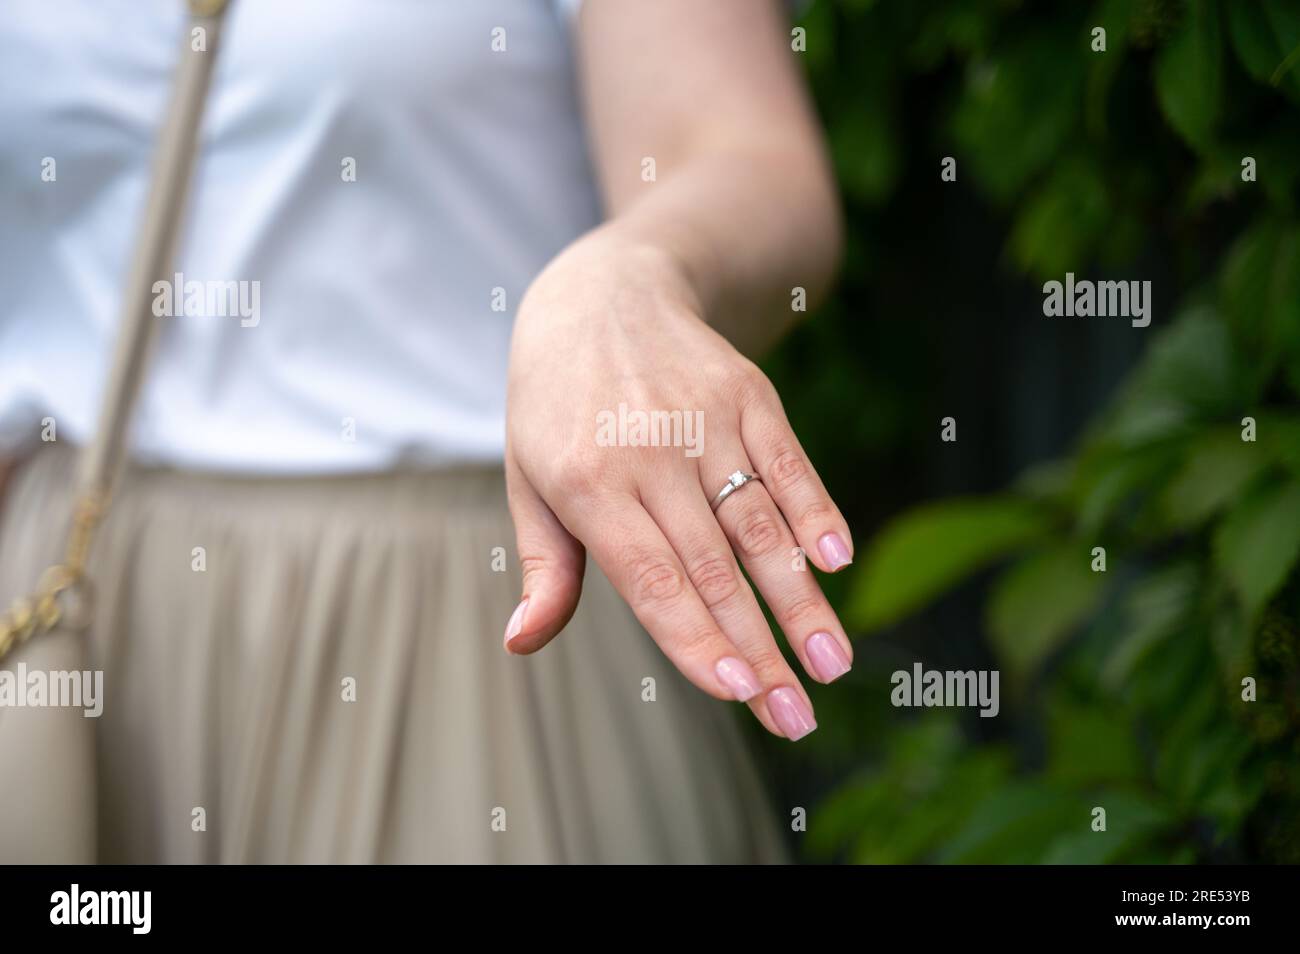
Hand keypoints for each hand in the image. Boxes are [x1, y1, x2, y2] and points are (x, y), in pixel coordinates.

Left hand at [504, 231, 853, 739]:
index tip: (740, 694)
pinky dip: (816, 509)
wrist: (602, 297)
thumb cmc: (556, 409)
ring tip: (835, 662)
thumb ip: (544, 567)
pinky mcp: (747, 395)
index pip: (653, 581)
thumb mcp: (529, 481)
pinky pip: (788, 461)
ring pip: (761, 523)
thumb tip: (522, 642)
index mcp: (587, 484)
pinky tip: (838, 561)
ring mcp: (704, 420)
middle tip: (798, 716)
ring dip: (801, 597)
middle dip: (762, 648)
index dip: (698, 640)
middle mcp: (650, 451)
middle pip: (715, 567)